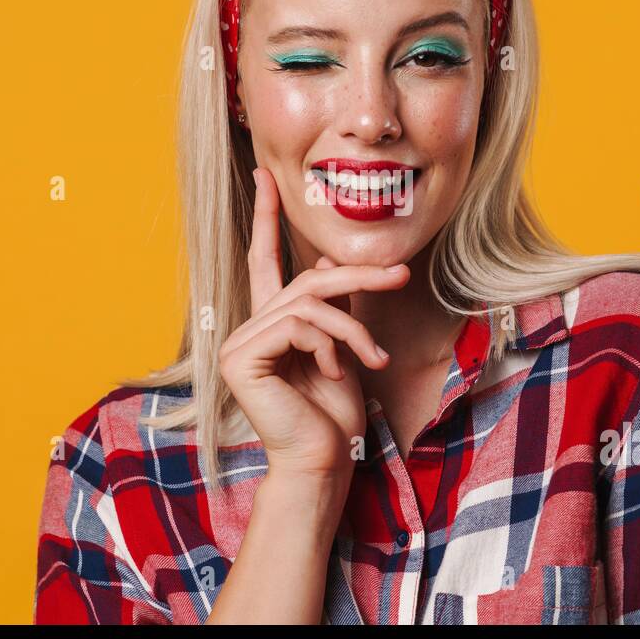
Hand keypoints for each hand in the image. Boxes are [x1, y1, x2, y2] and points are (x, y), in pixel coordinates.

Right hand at [218, 167, 408, 479]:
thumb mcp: (343, 348)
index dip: (266, 218)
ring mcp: (239, 342)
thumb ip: (334, 306)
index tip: (264, 176)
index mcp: (270, 324)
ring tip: (372, 358)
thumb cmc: (334, 415)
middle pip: (308, 279)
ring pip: (308, 300)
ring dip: (352, 326)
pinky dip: (331, 344)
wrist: (325, 462)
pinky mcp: (239, 358)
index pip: (266, 260)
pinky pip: (298, 324)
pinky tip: (337, 371)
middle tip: (401, 274)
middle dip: (359, 276)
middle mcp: (249, 328)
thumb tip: (341, 261)